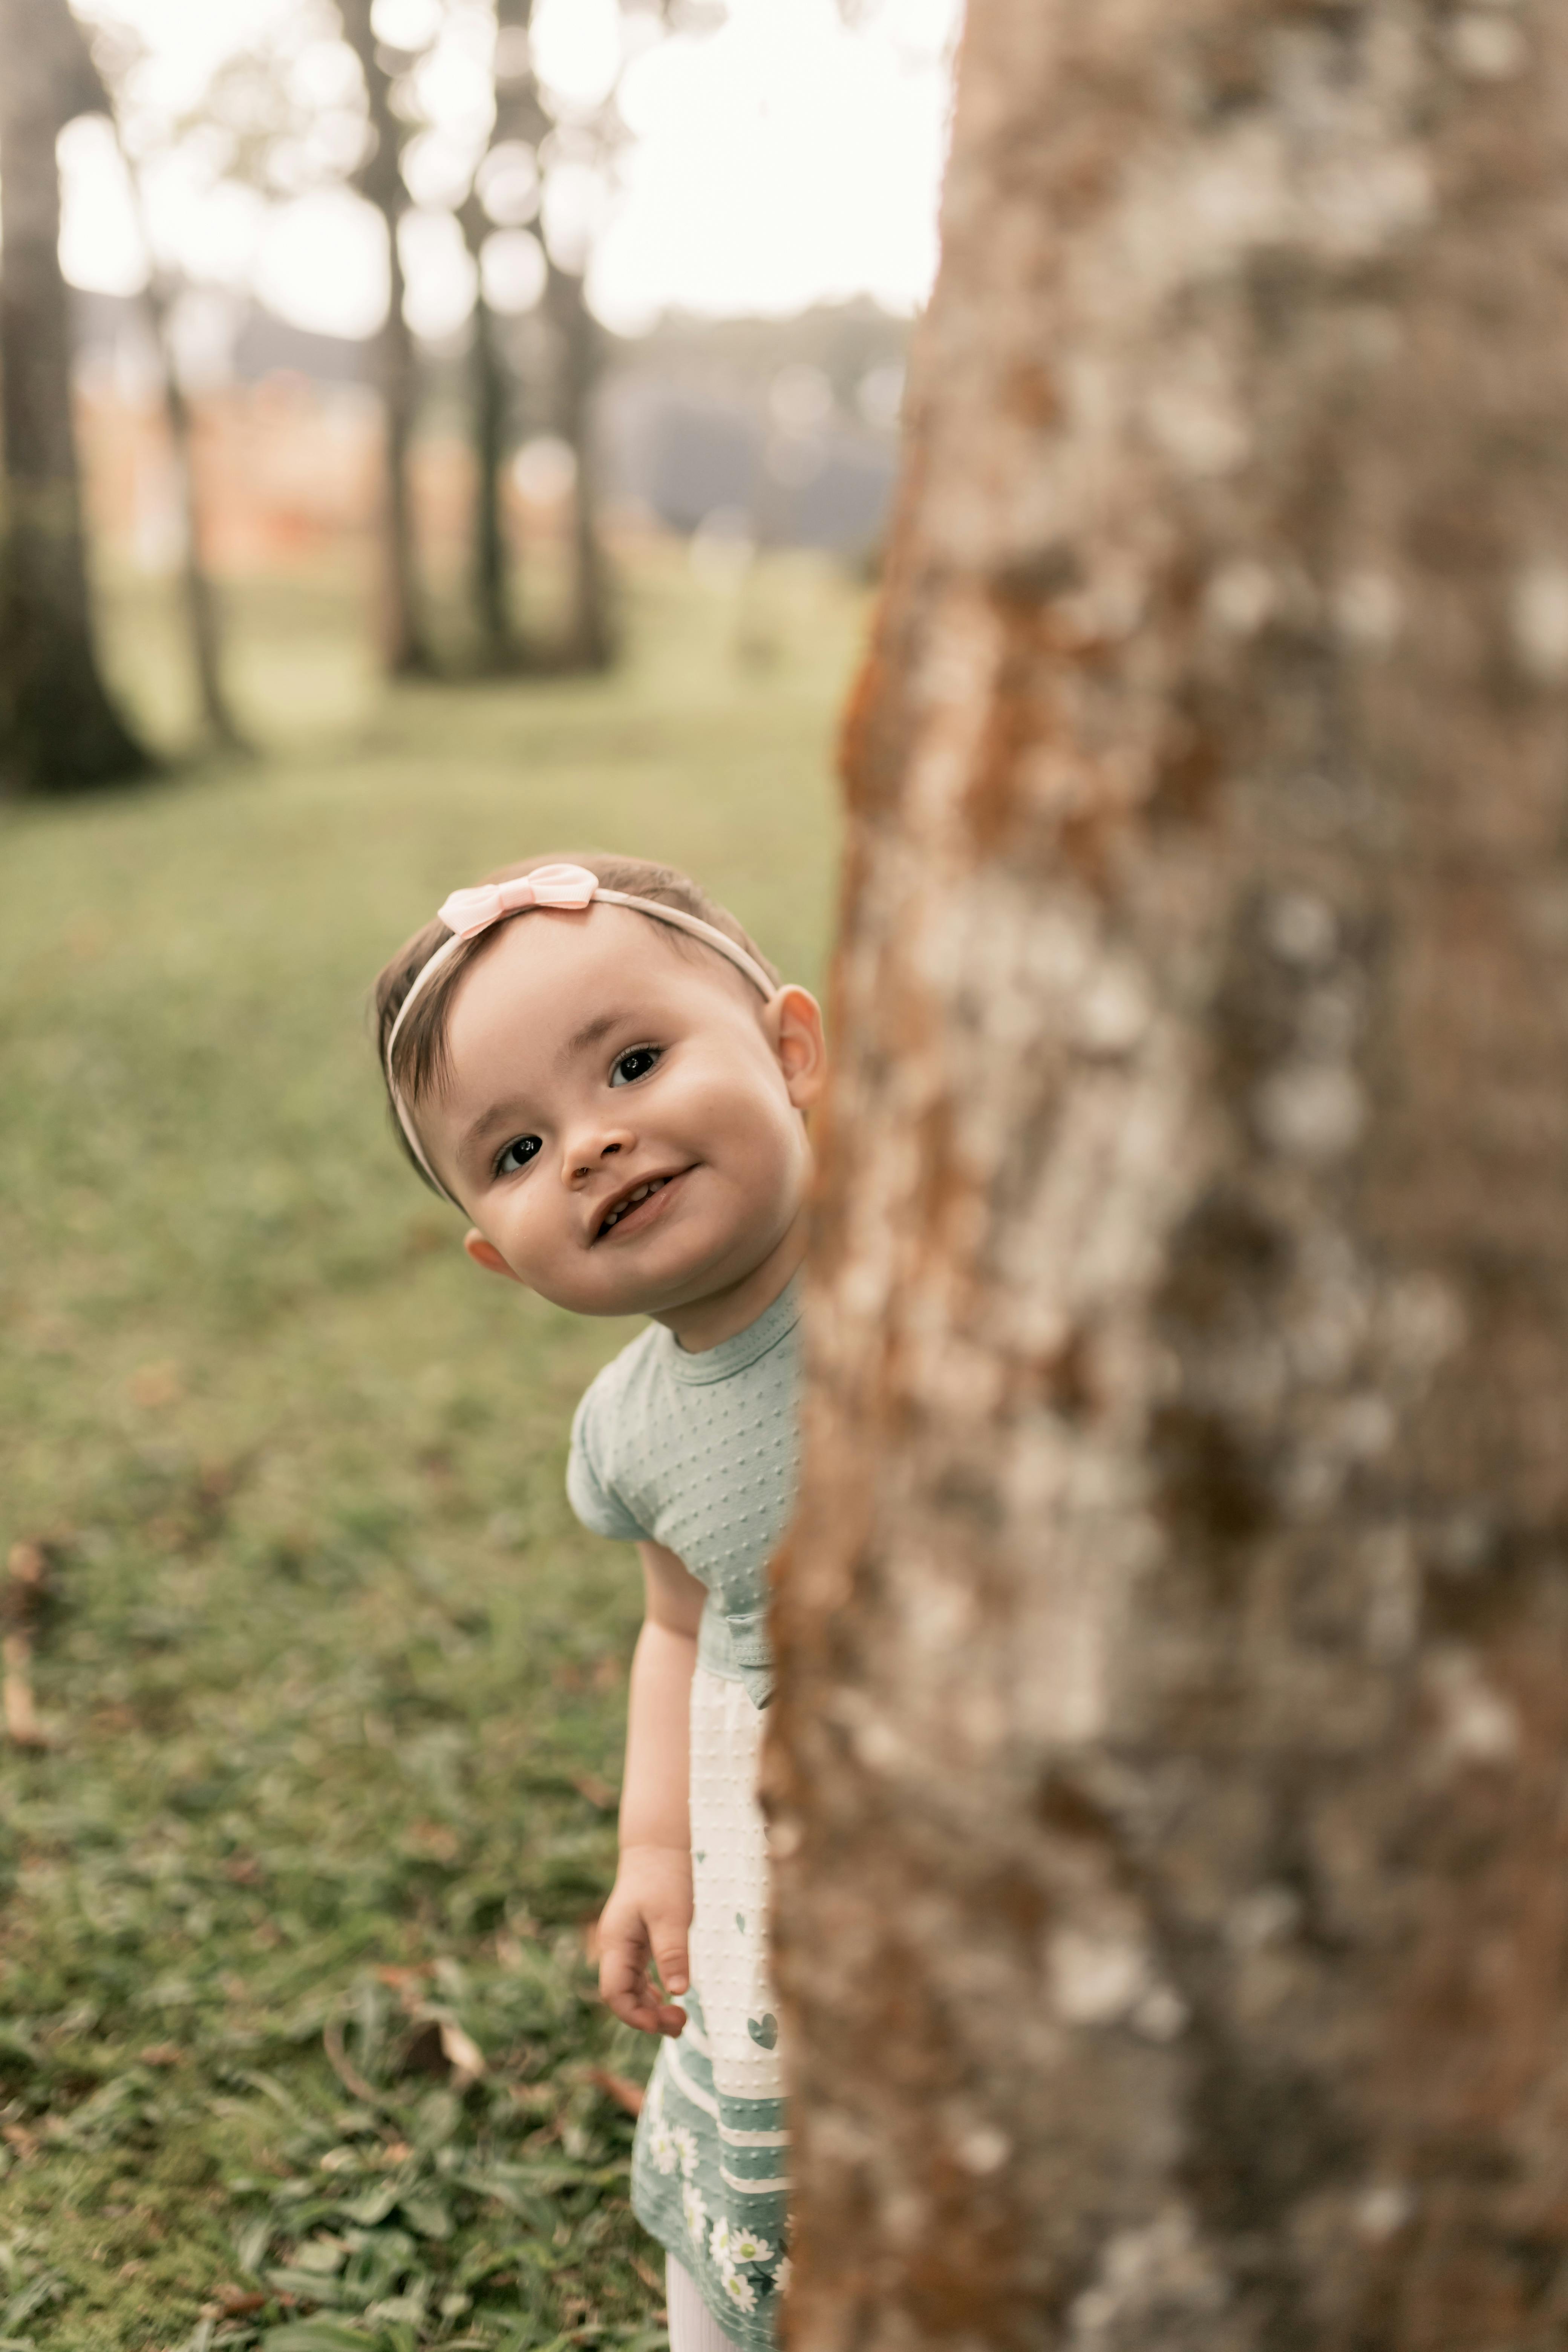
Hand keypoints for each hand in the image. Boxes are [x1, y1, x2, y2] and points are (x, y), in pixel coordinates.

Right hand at [598, 1844, 691, 2035]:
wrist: (659, 1847)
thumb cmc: (664, 1877)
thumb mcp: (671, 1915)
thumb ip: (672, 1952)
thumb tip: (678, 1992)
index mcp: (616, 1943)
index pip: (614, 1993)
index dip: (635, 2016)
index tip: (664, 2024)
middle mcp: (615, 1948)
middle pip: (622, 1996)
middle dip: (647, 2017)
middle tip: (681, 2024)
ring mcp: (625, 1945)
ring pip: (631, 1988)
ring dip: (651, 2008)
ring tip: (680, 2020)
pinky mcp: (638, 1941)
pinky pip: (639, 1977)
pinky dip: (652, 1992)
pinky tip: (668, 1999)